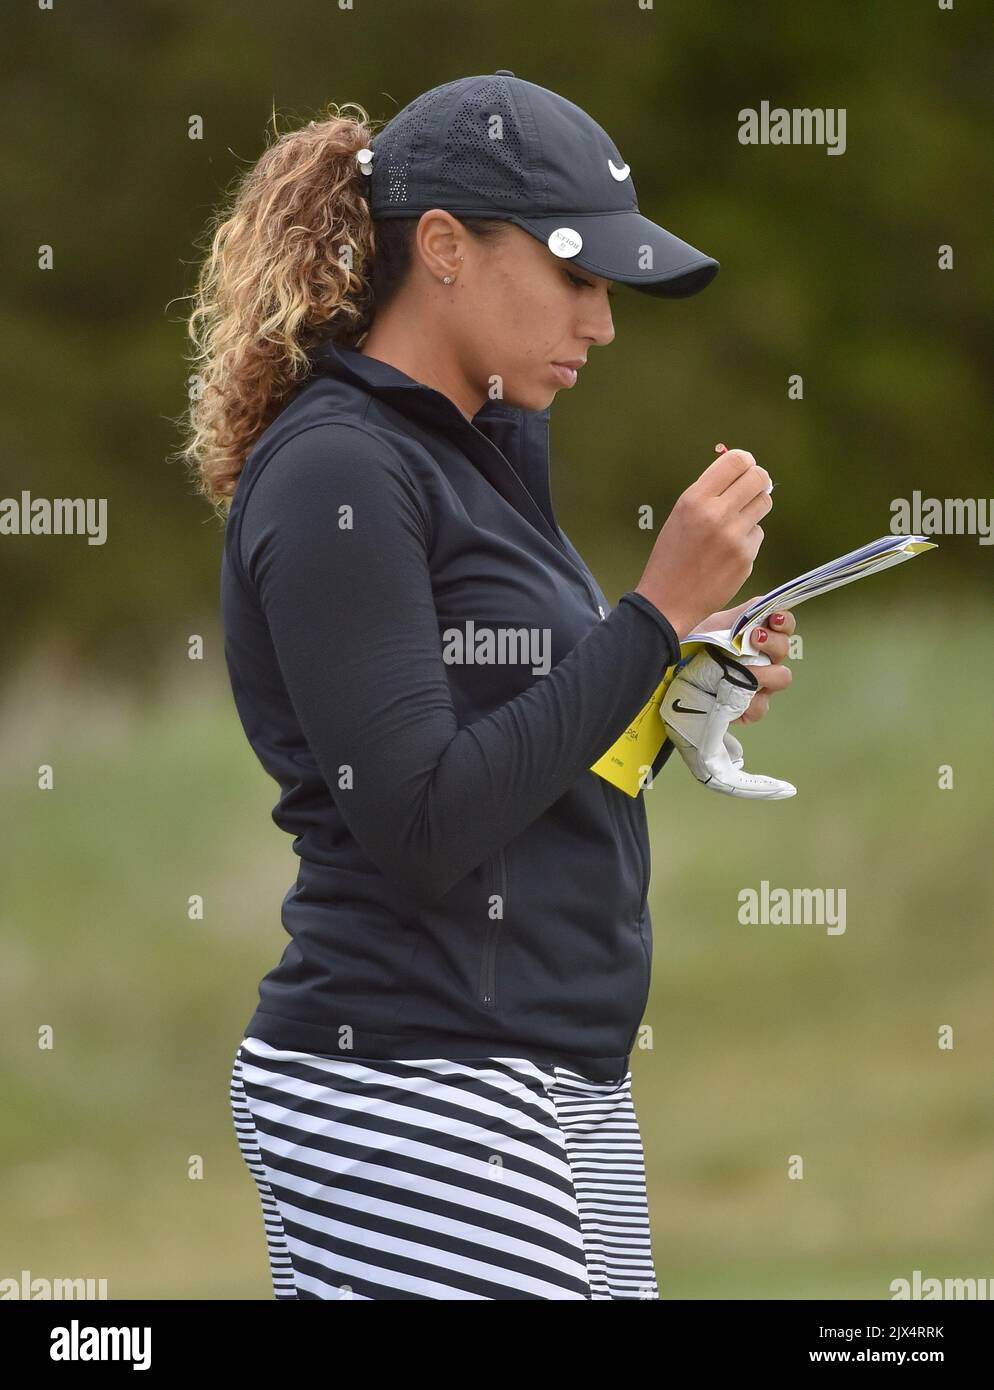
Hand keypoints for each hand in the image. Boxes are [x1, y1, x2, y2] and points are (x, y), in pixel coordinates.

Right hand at [635, 447, 772, 636]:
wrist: (667, 601)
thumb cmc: (671, 557)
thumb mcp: (680, 515)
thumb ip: (708, 492)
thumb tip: (739, 468)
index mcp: (694, 499)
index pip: (736, 460)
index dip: (745, 461)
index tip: (745, 468)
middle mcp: (716, 514)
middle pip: (759, 478)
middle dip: (758, 481)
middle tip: (750, 491)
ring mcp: (734, 537)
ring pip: (764, 503)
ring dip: (754, 508)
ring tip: (736, 522)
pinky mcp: (746, 558)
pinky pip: (758, 534)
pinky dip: (748, 539)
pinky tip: (728, 551)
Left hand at [693, 596, 795, 725]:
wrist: (674, 672)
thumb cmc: (696, 646)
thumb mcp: (715, 623)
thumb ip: (741, 613)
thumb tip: (764, 603)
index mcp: (758, 637)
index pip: (784, 626)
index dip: (784, 622)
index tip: (772, 619)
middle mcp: (763, 660)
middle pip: (784, 650)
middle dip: (773, 643)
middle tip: (753, 638)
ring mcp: (758, 684)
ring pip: (781, 678)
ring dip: (766, 672)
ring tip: (745, 670)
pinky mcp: (747, 708)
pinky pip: (760, 707)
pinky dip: (750, 702)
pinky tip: (732, 695)